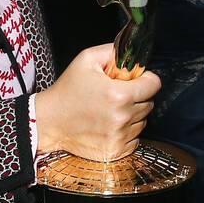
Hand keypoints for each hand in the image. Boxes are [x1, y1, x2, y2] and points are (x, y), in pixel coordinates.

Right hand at [35, 44, 160, 160]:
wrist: (49, 121)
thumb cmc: (68, 89)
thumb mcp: (87, 59)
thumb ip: (114, 52)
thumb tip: (134, 56)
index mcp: (119, 94)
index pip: (154, 85)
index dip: (145, 79)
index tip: (134, 80)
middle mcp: (122, 117)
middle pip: (149, 103)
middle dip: (137, 97)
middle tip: (116, 95)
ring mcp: (119, 136)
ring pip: (143, 122)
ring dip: (132, 115)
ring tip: (110, 111)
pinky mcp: (115, 151)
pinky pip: (135, 139)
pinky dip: (127, 132)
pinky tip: (109, 125)